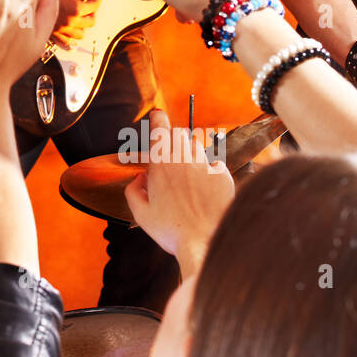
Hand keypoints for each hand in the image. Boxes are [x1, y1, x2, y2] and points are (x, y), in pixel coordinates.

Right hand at [49, 0, 101, 48]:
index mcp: (74, 9)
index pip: (95, 5)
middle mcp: (69, 23)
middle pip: (91, 21)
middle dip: (93, 11)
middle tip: (90, 1)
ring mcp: (60, 30)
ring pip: (80, 34)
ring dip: (82, 25)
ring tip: (79, 15)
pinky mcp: (50, 35)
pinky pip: (66, 41)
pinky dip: (70, 36)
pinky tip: (68, 27)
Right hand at [124, 109, 233, 278]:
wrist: (205, 243)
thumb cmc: (172, 230)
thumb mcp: (140, 214)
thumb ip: (133, 190)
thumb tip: (139, 178)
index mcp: (162, 165)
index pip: (159, 129)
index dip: (158, 118)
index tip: (157, 114)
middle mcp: (184, 159)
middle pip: (179, 134)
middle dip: (173, 139)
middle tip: (169, 155)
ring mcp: (206, 166)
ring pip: (197, 146)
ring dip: (190, 154)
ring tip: (188, 176)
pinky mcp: (223, 176)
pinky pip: (214, 163)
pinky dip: (208, 169)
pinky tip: (205, 187)